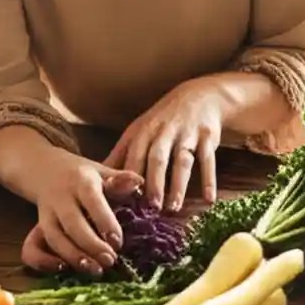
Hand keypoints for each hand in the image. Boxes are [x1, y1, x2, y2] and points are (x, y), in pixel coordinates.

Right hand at [20, 149, 142, 275]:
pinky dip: (45, 261)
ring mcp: (46, 213)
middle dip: (91, 245)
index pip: (92, 201)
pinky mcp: (37, 227)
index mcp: (81, 182)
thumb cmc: (80, 173)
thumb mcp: (100, 170)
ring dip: (74, 256)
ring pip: (55, 238)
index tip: (118, 242)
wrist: (42, 167)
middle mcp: (61, 198)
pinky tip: (64, 268)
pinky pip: (32, 247)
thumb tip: (139, 182)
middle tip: (110, 261)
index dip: (105, 222)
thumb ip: (119, 180)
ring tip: (95, 270)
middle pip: (72, 223)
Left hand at [105, 78, 224, 212]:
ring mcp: (187, 134)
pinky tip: (208, 199)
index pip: (133, 155)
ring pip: (182, 161)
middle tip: (150, 208)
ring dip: (179, 184)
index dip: (129, 176)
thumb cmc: (162, 122)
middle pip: (157, 158)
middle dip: (154, 182)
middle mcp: (164, 132)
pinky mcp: (207, 137)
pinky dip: (209, 179)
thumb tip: (96, 183)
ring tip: (174, 207)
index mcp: (143, 132)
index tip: (124, 200)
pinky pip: (208, 160)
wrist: (198, 97)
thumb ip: (119, 157)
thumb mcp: (138, 133)